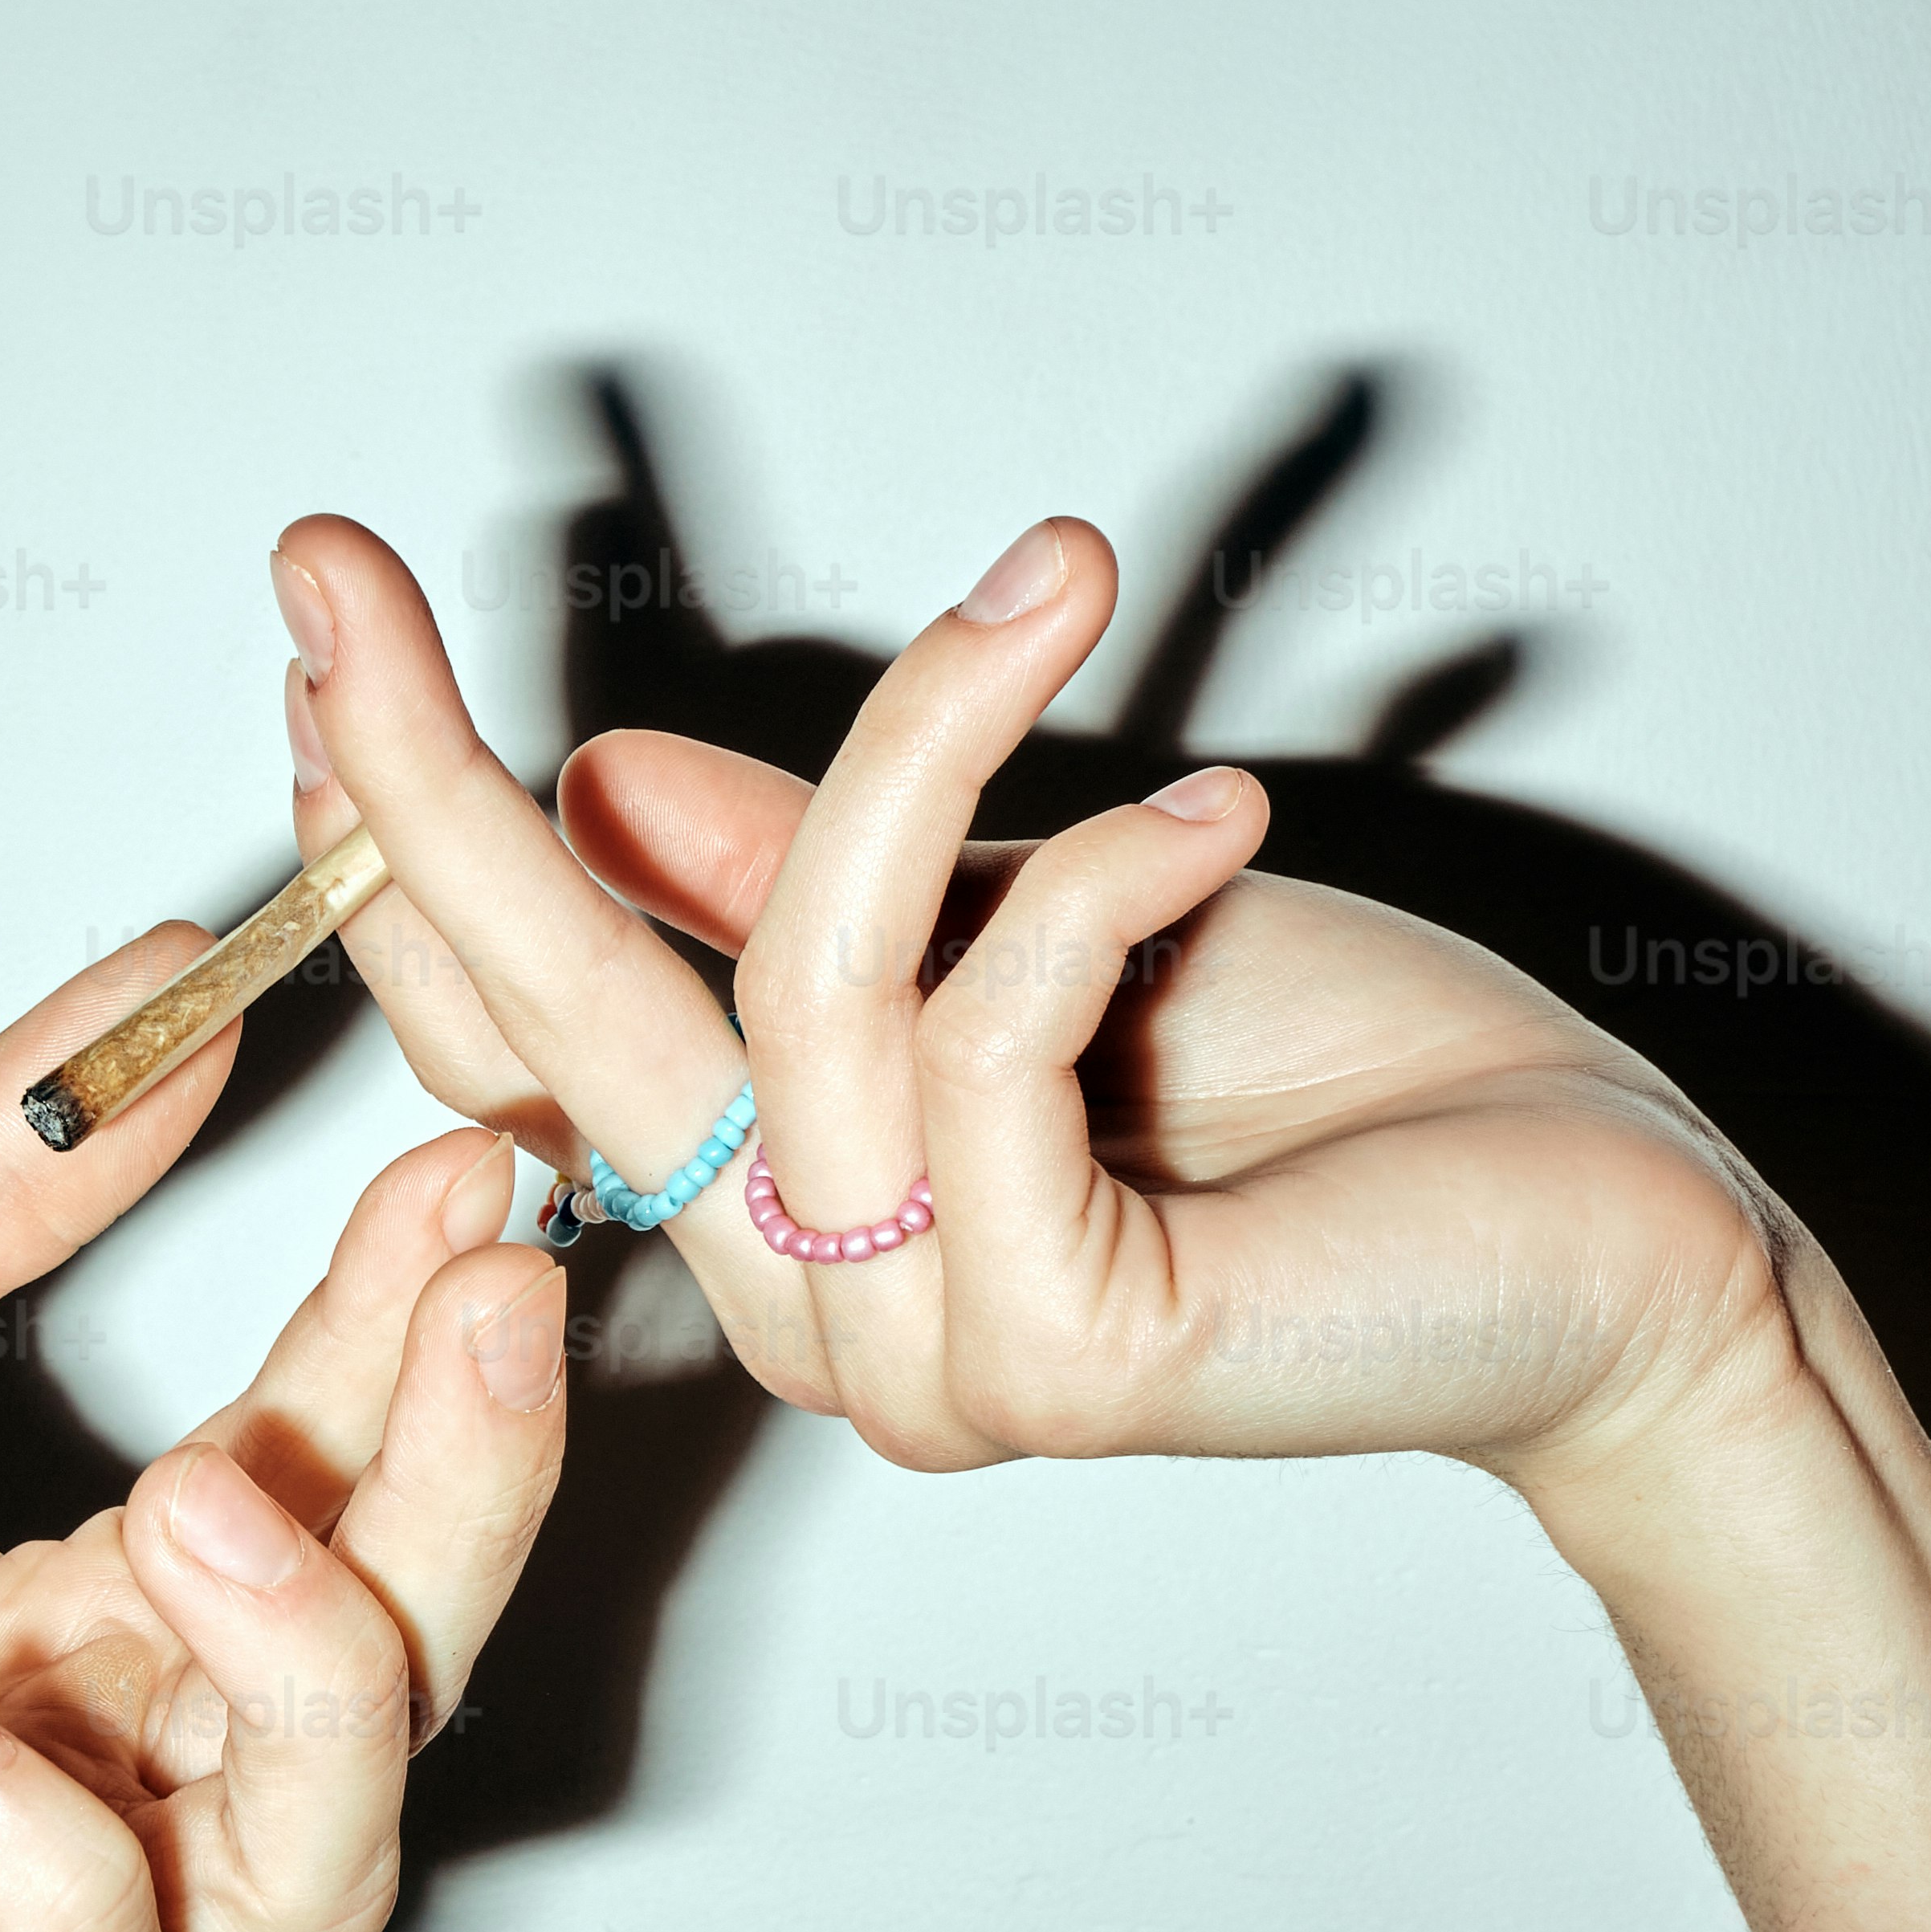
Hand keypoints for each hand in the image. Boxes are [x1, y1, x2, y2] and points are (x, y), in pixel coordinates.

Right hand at [268, 510, 1799, 1506]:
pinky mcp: (1044, 1360)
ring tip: (1058, 587)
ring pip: (807, 985)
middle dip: (422, 784)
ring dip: (934, 745)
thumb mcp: (1050, 907)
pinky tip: (1212, 831)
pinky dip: (1096, 889)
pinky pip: (984, 1042)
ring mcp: (908, 1358)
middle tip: (325, 571)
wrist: (1607, 1234)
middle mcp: (808, 1304)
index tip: (323, 621)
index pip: (519, 1033)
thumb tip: (605, 782)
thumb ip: (824, 871)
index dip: (406, 839)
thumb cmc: (1358, 1085)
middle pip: (554, 1022)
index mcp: (783, 1206)